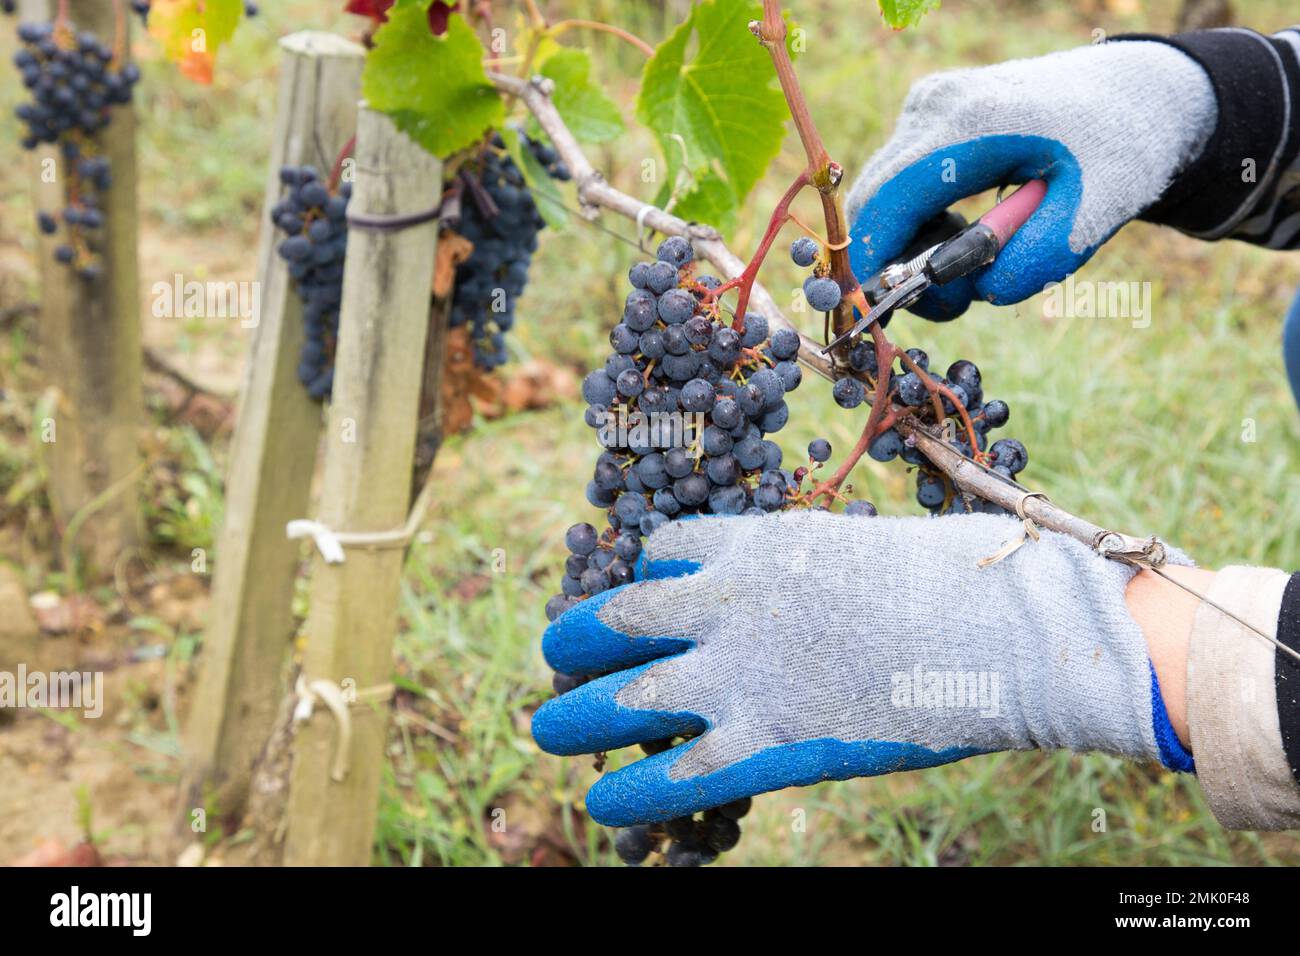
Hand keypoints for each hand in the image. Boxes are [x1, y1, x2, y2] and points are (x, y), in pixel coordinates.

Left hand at [532, 511, 1191, 826]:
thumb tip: (811, 580)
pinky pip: (678, 775)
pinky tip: (601, 805)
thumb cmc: (963, 576)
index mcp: (757, 544)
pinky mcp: (771, 742)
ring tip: (547, 730)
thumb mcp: (866, 545)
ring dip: (575, 716)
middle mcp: (730, 604)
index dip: (642, 574)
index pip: (664, 551)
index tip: (638, 594)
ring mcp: (742, 675)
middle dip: (579, 637)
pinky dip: (631, 793)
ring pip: (625, 698)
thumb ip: (814, 567)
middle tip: (558, 651)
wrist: (1009, 626)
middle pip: (621, 616)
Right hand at [846, 40, 1215, 319]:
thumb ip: (1040, 260)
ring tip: (976, 259)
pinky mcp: (923, 117)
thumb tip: (981, 291)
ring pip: (880, 201)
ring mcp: (923, 107)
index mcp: (972, 124)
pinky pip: (896, 188)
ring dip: (913, 248)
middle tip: (958, 299)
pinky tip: (965, 228)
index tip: (895, 310)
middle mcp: (933, 107)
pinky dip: (919, 225)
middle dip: (899, 265)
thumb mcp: (1097, 213)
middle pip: (873, 205)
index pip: (887, 201)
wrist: (1129, 94)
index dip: (878, 264)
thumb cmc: (1119, 152)